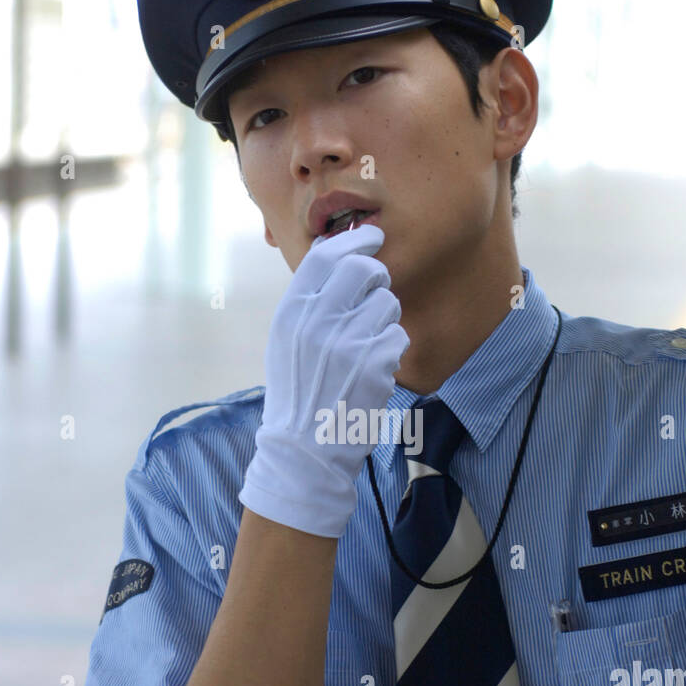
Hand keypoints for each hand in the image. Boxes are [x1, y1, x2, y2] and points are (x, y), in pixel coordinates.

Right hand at [238, 222, 409, 536]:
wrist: (305, 449)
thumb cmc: (299, 391)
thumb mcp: (286, 340)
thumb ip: (309, 300)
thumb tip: (338, 252)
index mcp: (292, 312)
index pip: (326, 256)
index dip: (354, 240)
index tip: (372, 236)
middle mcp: (318, 321)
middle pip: (365, 269)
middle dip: (377, 276)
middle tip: (375, 294)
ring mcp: (348, 342)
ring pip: (388, 303)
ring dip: (385, 321)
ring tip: (365, 348)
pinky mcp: (375, 364)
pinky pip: (399, 336)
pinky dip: (391, 351)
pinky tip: (372, 371)